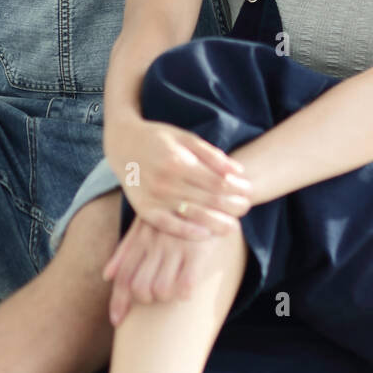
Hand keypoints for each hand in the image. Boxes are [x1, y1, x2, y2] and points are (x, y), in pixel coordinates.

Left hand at [102, 216, 223, 325]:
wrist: (210, 193)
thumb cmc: (176, 214)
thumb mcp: (147, 224)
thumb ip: (126, 249)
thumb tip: (106, 275)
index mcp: (141, 236)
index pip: (123, 275)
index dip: (118, 302)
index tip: (117, 321)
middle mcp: (155, 242)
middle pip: (139, 288)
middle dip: (145, 300)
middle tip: (155, 295)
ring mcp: (176, 246)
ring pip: (161, 290)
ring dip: (165, 298)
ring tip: (173, 289)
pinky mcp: (198, 250)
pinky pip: (186, 284)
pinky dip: (185, 293)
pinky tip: (188, 290)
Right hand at [103, 117, 251, 238]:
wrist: (122, 143)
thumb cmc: (159, 139)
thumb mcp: (185, 138)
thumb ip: (211, 155)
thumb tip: (238, 171)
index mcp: (178, 161)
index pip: (215, 181)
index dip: (236, 188)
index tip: (249, 190)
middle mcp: (165, 182)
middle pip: (207, 199)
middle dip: (231, 206)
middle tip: (246, 208)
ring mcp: (154, 197)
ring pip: (192, 215)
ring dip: (216, 222)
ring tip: (233, 226)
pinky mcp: (144, 209)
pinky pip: (169, 225)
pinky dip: (187, 232)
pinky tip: (205, 234)